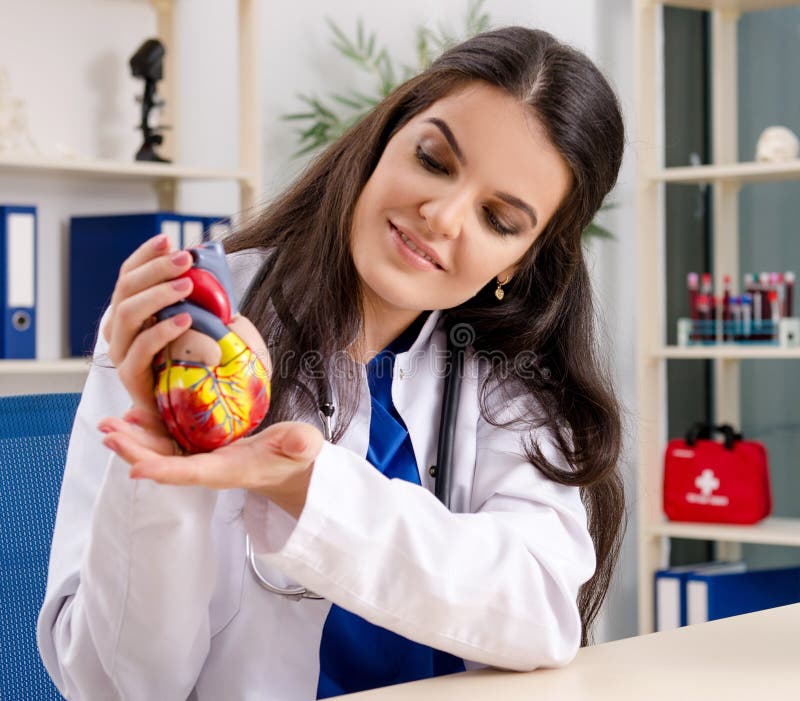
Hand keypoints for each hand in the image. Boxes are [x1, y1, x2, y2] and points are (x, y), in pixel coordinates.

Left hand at [98, 407, 323, 518]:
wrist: (290, 467)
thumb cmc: (296, 457)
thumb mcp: (304, 447)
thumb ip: (301, 445)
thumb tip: (300, 443)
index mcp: (230, 470)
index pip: (193, 473)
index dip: (164, 472)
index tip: (136, 470)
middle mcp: (209, 468)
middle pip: (165, 464)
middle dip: (135, 452)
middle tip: (108, 434)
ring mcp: (203, 458)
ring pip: (161, 453)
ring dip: (133, 441)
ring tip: (108, 425)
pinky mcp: (201, 447)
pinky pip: (169, 441)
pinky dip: (148, 430)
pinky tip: (134, 415)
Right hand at [102, 233, 194, 412]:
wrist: (195, 407)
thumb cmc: (199, 361)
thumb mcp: (203, 322)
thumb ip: (199, 297)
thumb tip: (207, 265)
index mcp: (132, 310)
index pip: (129, 275)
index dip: (145, 255)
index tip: (167, 240)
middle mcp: (120, 329)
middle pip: (126, 289)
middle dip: (155, 268)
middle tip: (185, 259)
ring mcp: (122, 352)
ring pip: (127, 313)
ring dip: (157, 293)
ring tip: (187, 285)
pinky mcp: (131, 376)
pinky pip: (142, 348)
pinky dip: (163, 329)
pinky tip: (186, 319)